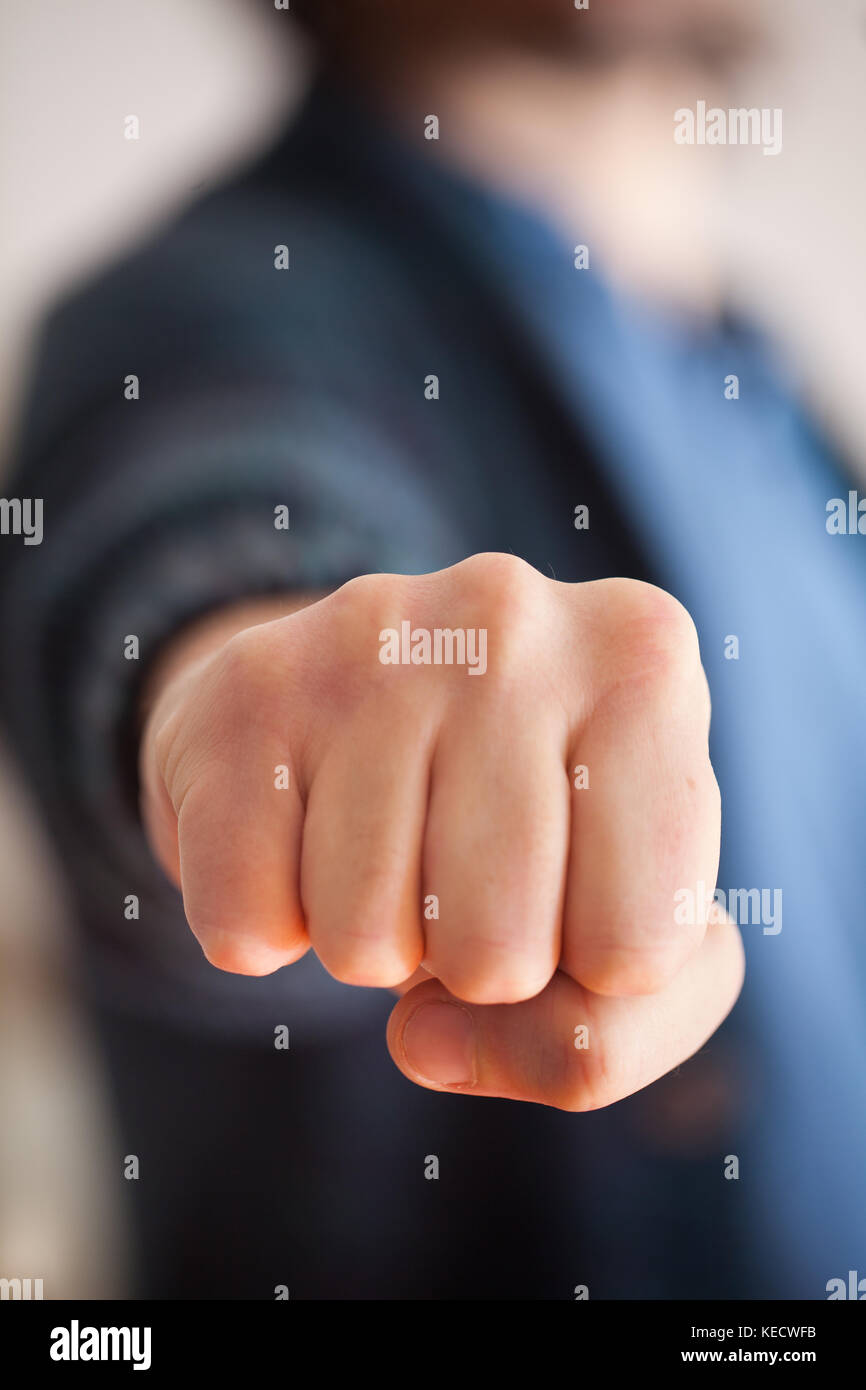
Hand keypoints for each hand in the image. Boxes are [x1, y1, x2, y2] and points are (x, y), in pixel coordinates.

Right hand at [139, 554, 742, 1108]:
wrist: (348, 708)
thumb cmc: (524, 829)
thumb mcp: (628, 927)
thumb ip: (605, 1040)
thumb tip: (423, 1039)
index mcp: (645, 660)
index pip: (637, 952)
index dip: (591, 967)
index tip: (572, 881)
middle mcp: (514, 614)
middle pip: (499, 955)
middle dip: (474, 963)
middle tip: (461, 869)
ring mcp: (370, 639)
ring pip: (366, 944)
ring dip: (373, 944)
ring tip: (388, 845)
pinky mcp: (249, 688)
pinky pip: (246, 927)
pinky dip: (267, 926)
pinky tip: (301, 835)